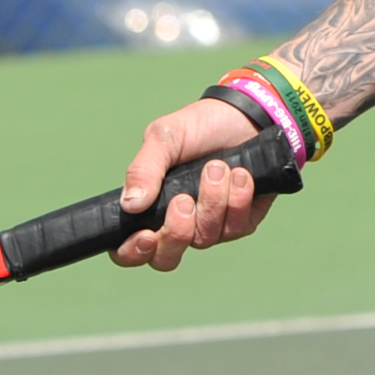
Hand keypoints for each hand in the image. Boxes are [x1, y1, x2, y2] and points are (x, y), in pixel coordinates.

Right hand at [113, 97, 282, 271]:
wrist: (244, 115)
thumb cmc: (197, 128)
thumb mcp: (164, 139)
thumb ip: (143, 170)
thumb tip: (130, 205)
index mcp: (149, 208)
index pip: (130, 250)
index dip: (133, 252)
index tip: (147, 235)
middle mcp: (178, 224)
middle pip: (166, 258)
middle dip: (176, 232)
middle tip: (183, 199)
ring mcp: (210, 227)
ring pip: (205, 238)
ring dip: (211, 201)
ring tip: (217, 167)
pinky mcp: (241, 222)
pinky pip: (237, 227)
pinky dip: (238, 199)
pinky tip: (241, 173)